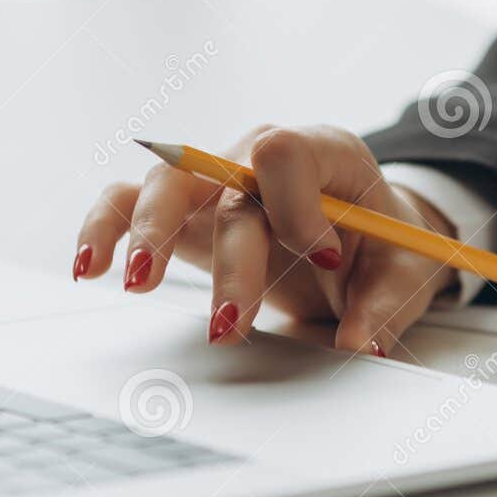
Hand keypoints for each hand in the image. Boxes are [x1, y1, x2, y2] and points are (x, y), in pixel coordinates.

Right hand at [74, 125, 458, 355]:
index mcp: (325, 152)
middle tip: (233, 324)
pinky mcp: (183, 208)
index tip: (324, 262)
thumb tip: (358, 344)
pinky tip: (89, 267)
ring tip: (137, 285)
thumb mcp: (406, 270)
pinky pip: (128, 201)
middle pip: (224, 182)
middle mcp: (260, 154)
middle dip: (231, 258)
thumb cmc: (382, 244)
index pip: (287, 154)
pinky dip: (104, 228)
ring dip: (149, 233)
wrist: (362, 237)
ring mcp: (214, 177)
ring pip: (165, 182)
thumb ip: (384, 304)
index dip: (299, 209)